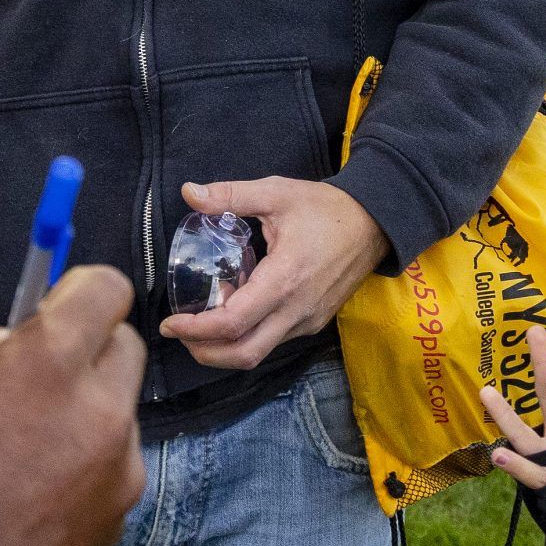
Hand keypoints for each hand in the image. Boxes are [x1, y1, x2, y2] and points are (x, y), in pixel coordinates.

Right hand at [0, 268, 144, 545]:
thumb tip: (1, 340)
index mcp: (48, 364)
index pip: (106, 290)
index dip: (78, 290)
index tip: (53, 307)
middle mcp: (99, 410)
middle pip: (122, 347)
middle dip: (85, 347)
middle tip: (32, 376)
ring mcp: (116, 468)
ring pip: (116, 410)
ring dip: (83, 409)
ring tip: (19, 449)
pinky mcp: (118, 515)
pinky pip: (110, 464)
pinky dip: (82, 462)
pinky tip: (29, 493)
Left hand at [158, 178, 388, 369]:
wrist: (375, 224)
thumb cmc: (325, 208)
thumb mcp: (276, 192)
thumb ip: (230, 195)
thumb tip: (188, 192)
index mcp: (285, 279)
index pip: (234, 322)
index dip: (197, 329)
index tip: (170, 322)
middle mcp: (296, 310)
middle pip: (244, 354)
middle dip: (204, 352)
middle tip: (179, 333)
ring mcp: (307, 321)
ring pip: (259, 352)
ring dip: (224, 349)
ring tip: (198, 326)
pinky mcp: (313, 322)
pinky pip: (274, 341)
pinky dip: (246, 337)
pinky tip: (232, 313)